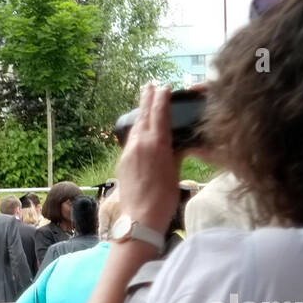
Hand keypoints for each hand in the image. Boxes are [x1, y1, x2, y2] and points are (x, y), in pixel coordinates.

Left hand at [116, 83, 182, 232]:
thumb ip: (176, 153)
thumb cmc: (163, 198)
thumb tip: (179, 144)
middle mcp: (140, 143)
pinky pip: (130, 141)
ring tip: (144, 101)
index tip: (164, 86)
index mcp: (156, 143)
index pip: (159, 113)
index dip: (162, 98)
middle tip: (149, 85)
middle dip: (147, 99)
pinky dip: (136, 130)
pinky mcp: (122, 162)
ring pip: (135, 127)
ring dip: (141, 113)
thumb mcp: (175, 172)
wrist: (140, 218)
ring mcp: (128, 152)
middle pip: (144, 115)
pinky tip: (138, 130)